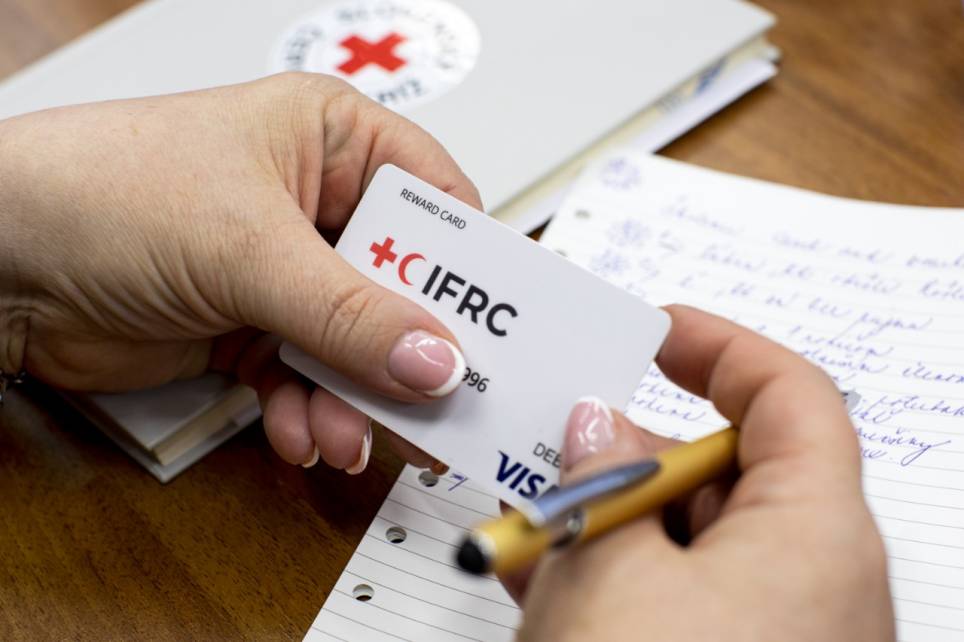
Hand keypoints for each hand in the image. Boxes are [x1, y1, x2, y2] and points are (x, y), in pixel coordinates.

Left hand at [0, 73, 479, 472]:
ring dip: (355, 396)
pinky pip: (307, 377)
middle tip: (440, 404)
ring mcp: (283, 270)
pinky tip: (297, 431)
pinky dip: (306, 411)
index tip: (495, 332)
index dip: (467, 268)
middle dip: (409, 351)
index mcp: (330, 140)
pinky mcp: (252, 327)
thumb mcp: (250, 249)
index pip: (433, 203)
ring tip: (347, 434)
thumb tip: (436, 358)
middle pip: (401, 285)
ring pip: (356, 344)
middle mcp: (313, 203)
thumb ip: (351, 313)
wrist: (0, 264)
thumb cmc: (104, 192)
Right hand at [510, 305, 893, 640]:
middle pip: (727, 470)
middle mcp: (810, 582)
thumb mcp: (608, 574)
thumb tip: (597, 427)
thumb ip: (605, 480)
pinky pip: (673, 598)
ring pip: (687, 539)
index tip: (653, 331)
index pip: (793, 397)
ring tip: (529, 508)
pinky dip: (611, 573)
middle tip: (557, 435)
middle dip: (633, 447)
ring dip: (605, 518)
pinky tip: (540, 568)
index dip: (721, 348)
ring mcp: (770, 630)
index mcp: (817, 537)